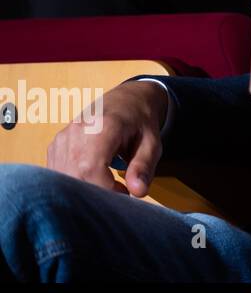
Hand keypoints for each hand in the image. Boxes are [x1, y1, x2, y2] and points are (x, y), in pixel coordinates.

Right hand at [46, 80, 169, 197]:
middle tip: (118, 189)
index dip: (105, 188)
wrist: (127, 100)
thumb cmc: (141, 122)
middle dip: (96, 192)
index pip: (90, 168)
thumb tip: (138, 192)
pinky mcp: (56, 145)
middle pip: (74, 176)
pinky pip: (58, 174)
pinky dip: (75, 182)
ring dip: (85, 188)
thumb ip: (144, 166)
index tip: (123, 192)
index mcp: (103, 125)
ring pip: (63, 178)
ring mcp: (63, 137)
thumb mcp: (152, 143)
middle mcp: (77, 130)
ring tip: (109, 182)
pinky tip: (95, 177)